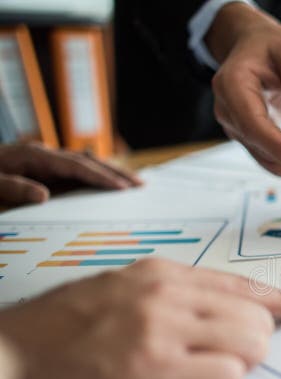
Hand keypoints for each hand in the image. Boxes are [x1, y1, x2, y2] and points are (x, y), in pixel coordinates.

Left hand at [0, 143, 140, 205]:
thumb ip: (14, 188)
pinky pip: (77, 173)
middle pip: (88, 161)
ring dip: (110, 174)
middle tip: (141, 184)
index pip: (76, 166)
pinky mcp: (46, 170)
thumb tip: (44, 195)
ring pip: (86, 165)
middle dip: (115, 173)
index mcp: (34, 156)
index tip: (122, 188)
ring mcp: (47, 162)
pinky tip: (110, 185)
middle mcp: (45, 155)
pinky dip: (96, 178)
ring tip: (134, 184)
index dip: (100, 177)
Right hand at [0, 259, 280, 378]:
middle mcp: (165, 294)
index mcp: (158, 274)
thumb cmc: (52, 338)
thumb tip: (216, 316)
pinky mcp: (154, 371)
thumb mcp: (112, 295)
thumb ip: (167, 300)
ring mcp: (161, 330)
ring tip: (194, 377)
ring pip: (251, 344)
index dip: (280, 302)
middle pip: (255, 317)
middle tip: (218, 363)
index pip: (241, 285)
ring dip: (235, 367)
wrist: (4, 368)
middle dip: (250, 346)